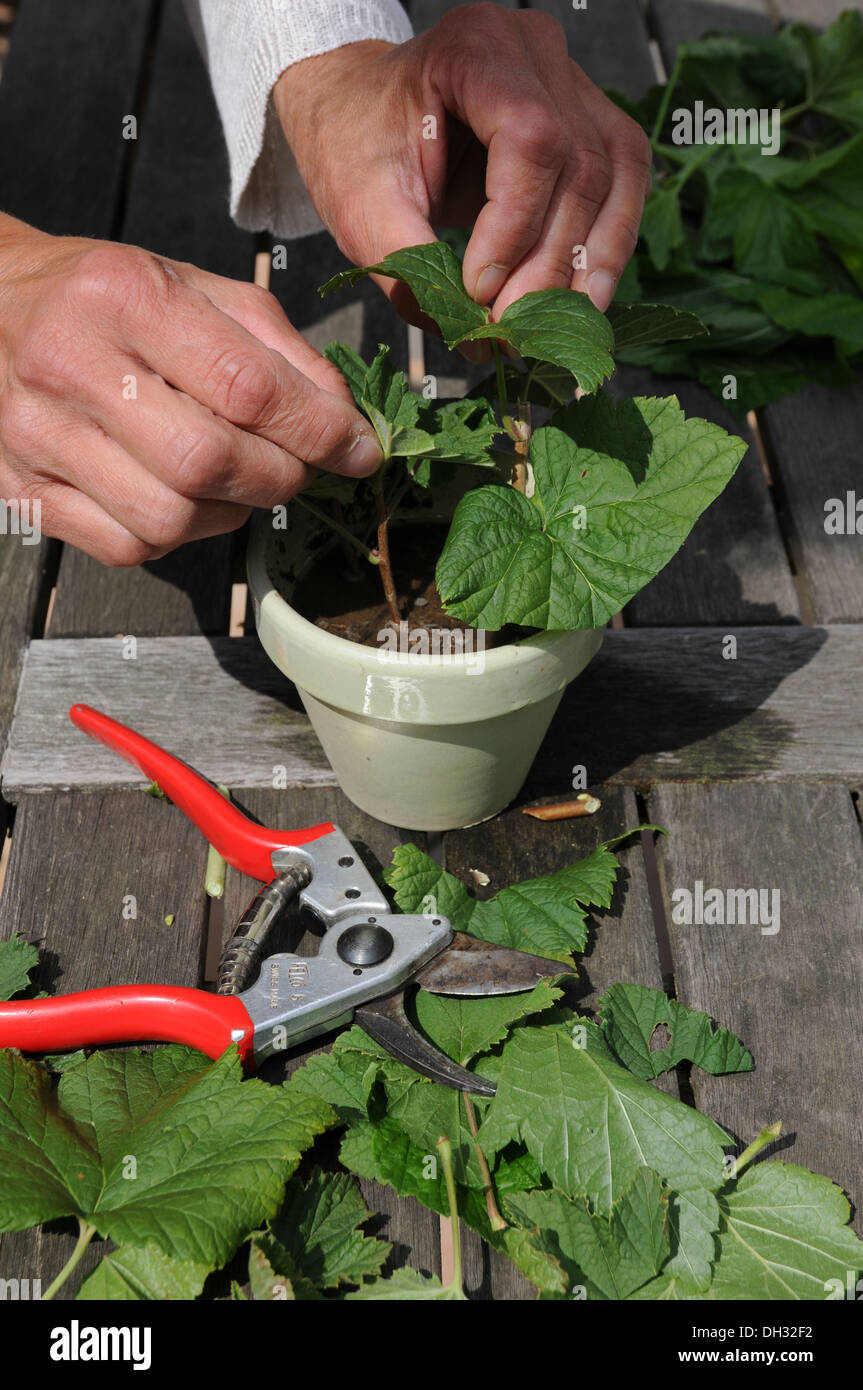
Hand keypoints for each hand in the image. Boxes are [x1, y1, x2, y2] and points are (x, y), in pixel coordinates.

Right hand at [0, 218, 380, 564]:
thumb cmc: (103, 298)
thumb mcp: (194, 286)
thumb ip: (275, 347)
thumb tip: (342, 419)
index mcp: (126, 296)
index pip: (248, 386)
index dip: (321, 430)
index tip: (359, 449)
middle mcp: (72, 364)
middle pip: (209, 462)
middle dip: (280, 477)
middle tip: (296, 466)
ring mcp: (38, 435)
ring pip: (170, 518)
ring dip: (229, 511)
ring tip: (234, 477)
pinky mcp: (24, 490)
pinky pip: (129, 546)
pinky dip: (176, 535)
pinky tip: (180, 495)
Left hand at [275, 2, 651, 327]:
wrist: (359, 109)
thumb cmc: (356, 143)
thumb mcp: (361, 207)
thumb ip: (413, 270)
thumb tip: (478, 340)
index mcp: (474, 45)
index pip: (529, 140)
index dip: (514, 228)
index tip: (480, 291)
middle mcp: (537, 50)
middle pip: (579, 166)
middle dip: (550, 262)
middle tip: (514, 328)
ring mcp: (572, 80)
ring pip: (616, 177)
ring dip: (592, 262)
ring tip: (557, 324)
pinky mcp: (589, 120)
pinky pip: (624, 184)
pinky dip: (608, 246)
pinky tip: (585, 296)